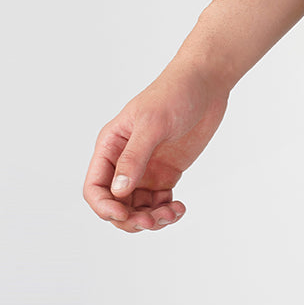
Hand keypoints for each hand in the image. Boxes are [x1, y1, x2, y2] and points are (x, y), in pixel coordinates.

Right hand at [83, 65, 228, 232]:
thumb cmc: (175, 93)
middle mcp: (124, 161)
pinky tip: (179, 208)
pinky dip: (166, 211)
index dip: (104, 207)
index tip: (124, 214)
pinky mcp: (167, 173)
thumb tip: (118, 191)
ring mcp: (146, 169)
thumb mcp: (152, 124)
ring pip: (137, 208)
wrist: (207, 84)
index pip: (95, 187)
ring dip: (151, 218)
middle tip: (154, 220)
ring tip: (172, 213)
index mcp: (111, 146)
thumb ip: (135, 157)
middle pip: (116, 204)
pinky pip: (159, 203)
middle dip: (131, 218)